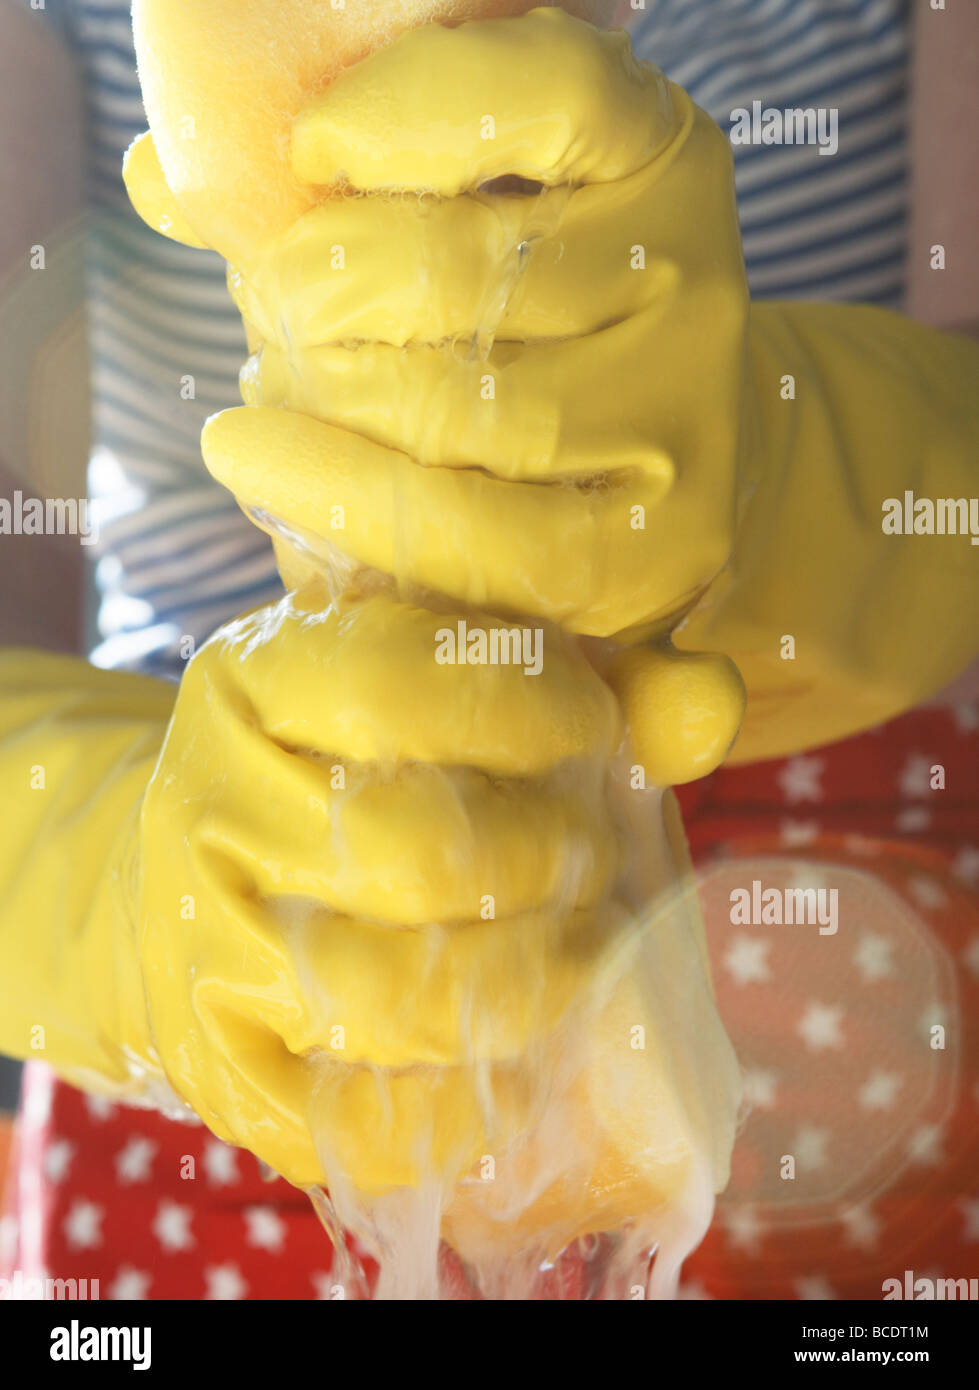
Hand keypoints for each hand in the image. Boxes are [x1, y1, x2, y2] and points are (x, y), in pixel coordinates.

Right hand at [125, 7, 747, 783]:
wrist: (652, 376)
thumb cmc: (518, 477)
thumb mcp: (438, 543)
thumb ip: (338, 529)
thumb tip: (233, 438)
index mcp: (622, 567)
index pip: (464, 543)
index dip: (327, 492)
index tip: (234, 443)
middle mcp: (681, 435)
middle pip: (453, 407)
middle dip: (321, 374)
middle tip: (272, 341)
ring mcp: (695, 297)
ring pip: (472, 275)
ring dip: (338, 267)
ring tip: (294, 273)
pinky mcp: (685, 163)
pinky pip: (549, 108)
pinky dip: (414, 116)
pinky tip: (331, 145)